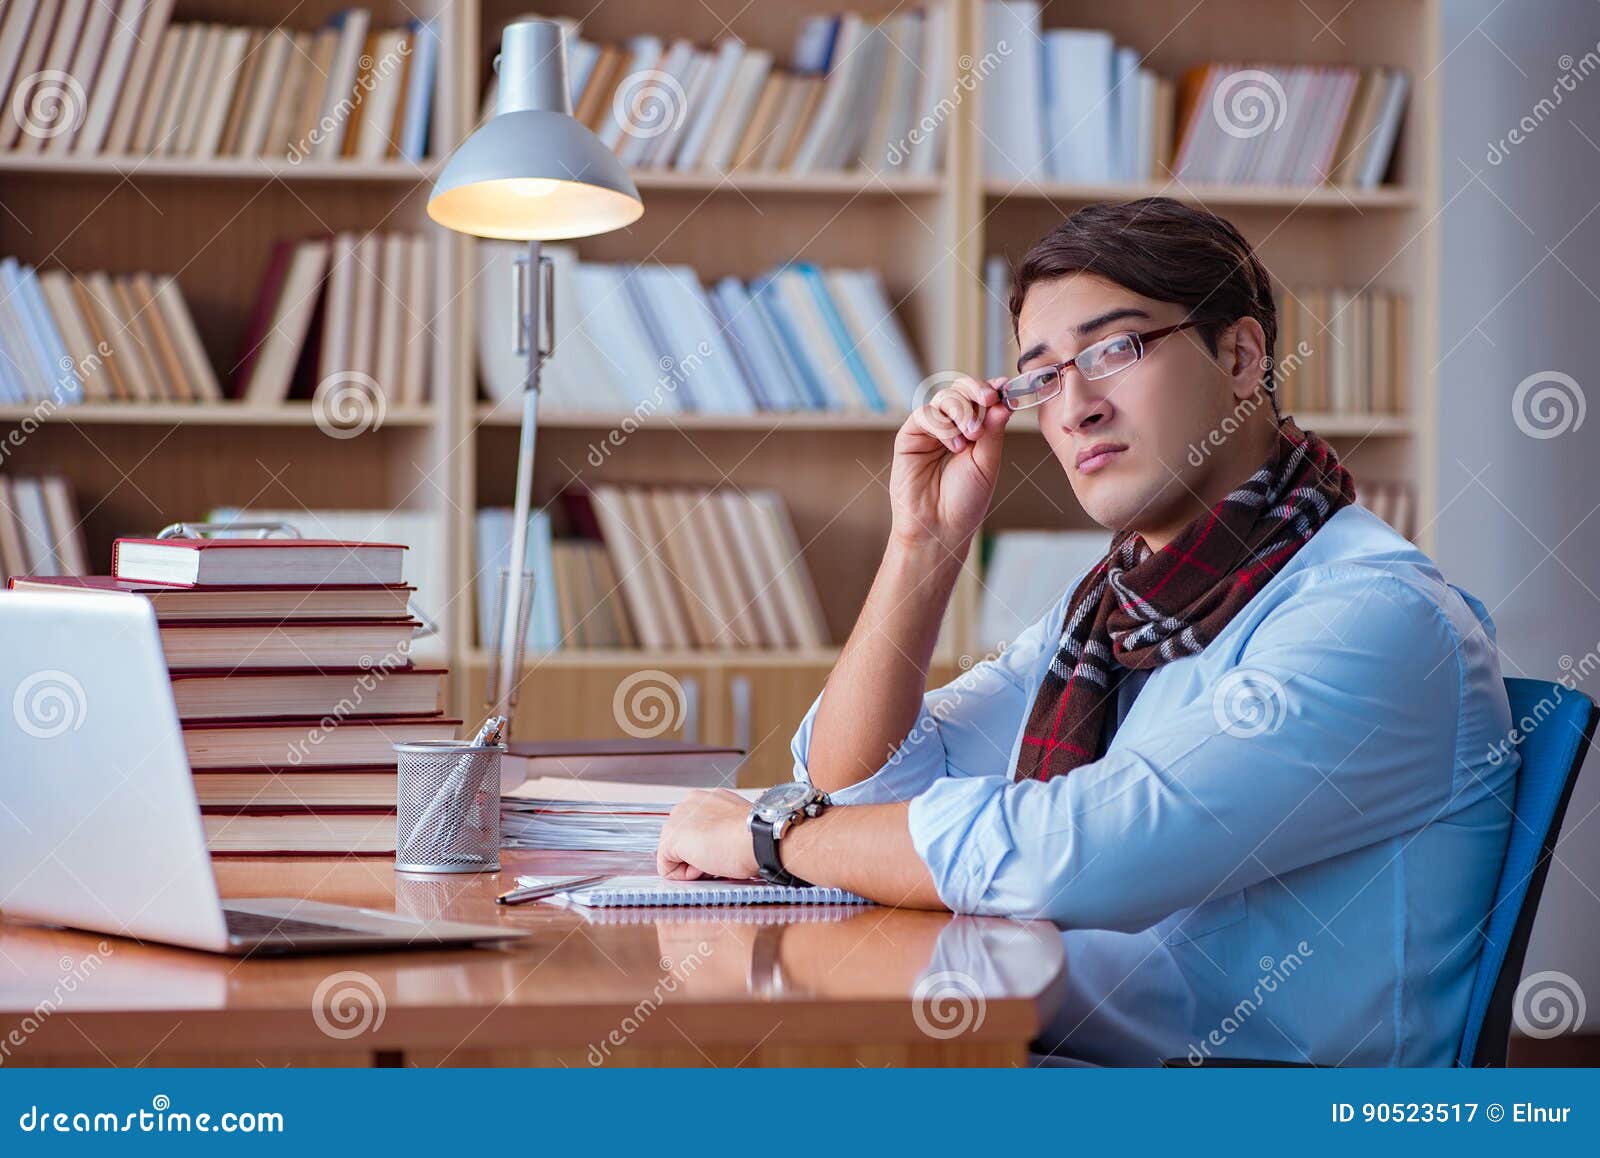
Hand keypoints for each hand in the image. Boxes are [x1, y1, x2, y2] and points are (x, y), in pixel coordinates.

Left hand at [656, 788, 758, 880]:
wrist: (758, 837)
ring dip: (691, 864)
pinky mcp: (671, 838)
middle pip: (682, 840)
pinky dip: (683, 875)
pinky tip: (704, 867)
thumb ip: (721, 828)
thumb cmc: (756, 835)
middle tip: (719, 858)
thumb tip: (719, 843)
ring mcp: (678, 819)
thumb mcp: (736, 826)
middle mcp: (689, 804)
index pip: (695, 828)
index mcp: (707, 799)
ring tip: (714, 861)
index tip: (723, 849)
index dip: (709, 845)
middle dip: (697, 854)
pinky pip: (667, 867)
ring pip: (673, 853)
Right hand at [891, 376, 1010, 553]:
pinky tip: (955, 446)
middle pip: (960, 390)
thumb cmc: (965, 501)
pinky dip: (942, 425)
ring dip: (962, 410)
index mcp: (973, 431)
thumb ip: (993, 431)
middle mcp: (950, 427)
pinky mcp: (909, 438)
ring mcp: (929, 431)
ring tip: (973, 436)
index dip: (992, 389)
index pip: (980, 399)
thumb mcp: (987, 463)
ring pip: (943, 399)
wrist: (940, 528)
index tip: (1005, 387)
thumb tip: (1004, 401)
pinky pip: (924, 415)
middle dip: (976, 391)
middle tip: (989, 400)